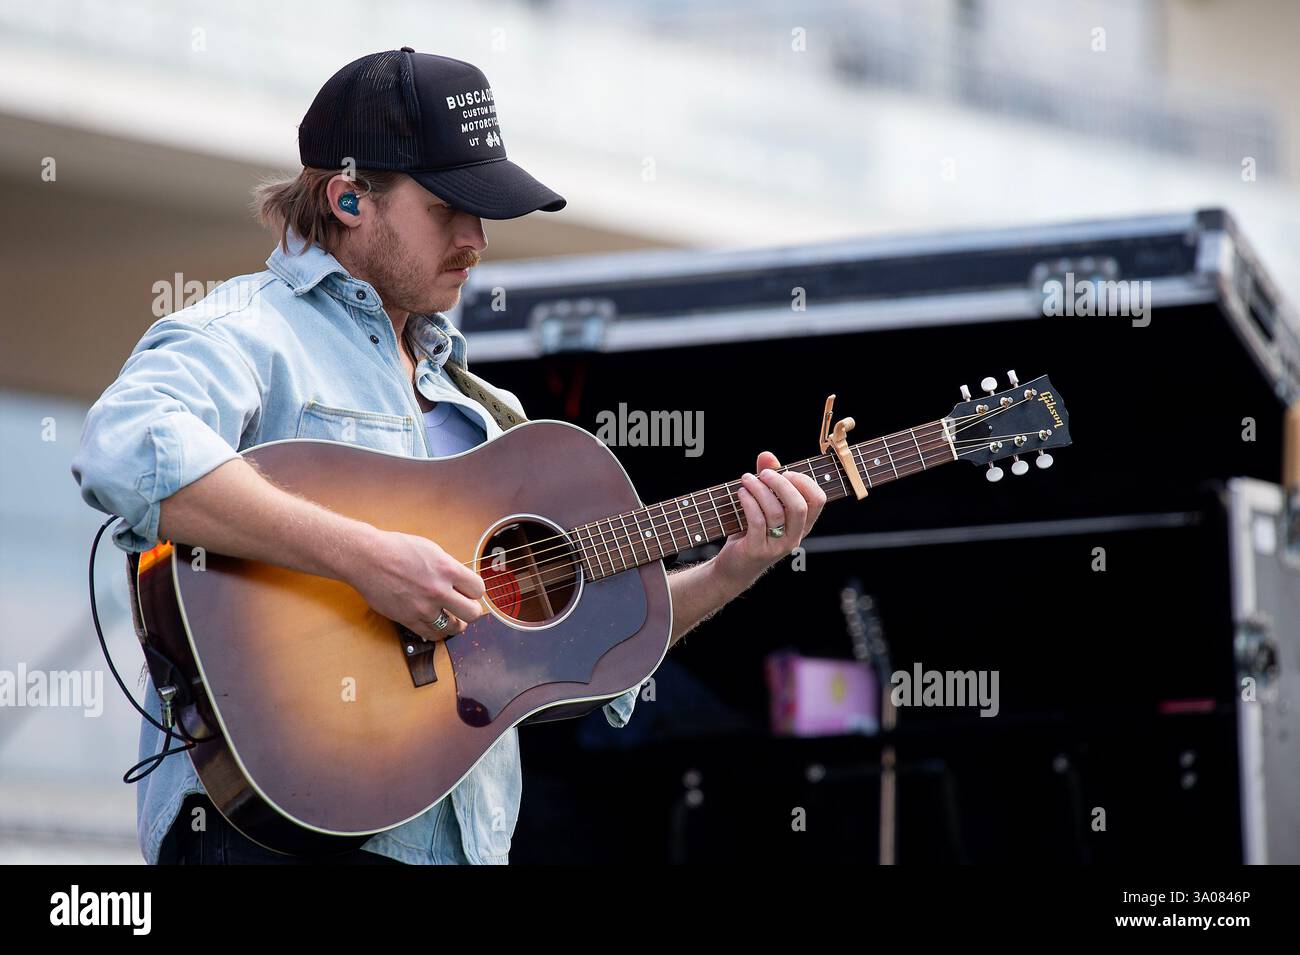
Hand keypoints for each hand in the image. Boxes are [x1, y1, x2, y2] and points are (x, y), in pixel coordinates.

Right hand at [348, 528, 485, 641]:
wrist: (367, 558)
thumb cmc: (396, 549)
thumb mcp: (431, 549)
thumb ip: (448, 567)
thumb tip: (460, 581)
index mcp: (447, 569)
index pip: (478, 589)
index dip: (475, 592)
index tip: (470, 592)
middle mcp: (438, 590)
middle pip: (473, 613)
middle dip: (471, 611)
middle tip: (464, 608)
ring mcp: (423, 607)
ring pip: (454, 627)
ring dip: (455, 624)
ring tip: (451, 619)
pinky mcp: (408, 619)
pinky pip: (432, 634)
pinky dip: (437, 632)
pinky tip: (436, 625)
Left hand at [713, 451, 826, 585]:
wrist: (735, 566)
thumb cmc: (752, 531)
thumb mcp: (763, 504)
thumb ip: (768, 479)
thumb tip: (767, 455)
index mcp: (802, 525)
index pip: (817, 500)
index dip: (804, 481)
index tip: (785, 472)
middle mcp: (794, 537)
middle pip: (799, 506)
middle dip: (781, 484)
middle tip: (764, 474)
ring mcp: (777, 546)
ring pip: (775, 512)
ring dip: (759, 489)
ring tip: (746, 479)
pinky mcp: (757, 550)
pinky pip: (757, 522)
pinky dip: (749, 502)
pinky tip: (741, 493)